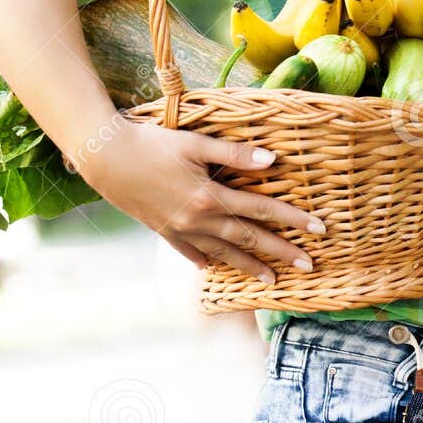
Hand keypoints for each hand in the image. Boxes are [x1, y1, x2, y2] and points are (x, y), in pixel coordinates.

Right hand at [73, 117, 324, 284]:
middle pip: (248, 239)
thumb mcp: (196, 143)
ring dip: (249, 266)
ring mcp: (180, 230)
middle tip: (307, 266)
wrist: (104, 158)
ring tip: (271, 280)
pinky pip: (189, 251)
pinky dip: (205, 260)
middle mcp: (198, 220)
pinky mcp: (163, 230)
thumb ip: (235, 154)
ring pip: (222, 252)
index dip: (293, 220)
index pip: (262, 210)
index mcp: (210, 197)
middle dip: (280, 252)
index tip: (319, 230)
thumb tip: (273, 160)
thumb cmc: (152, 143)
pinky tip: (214, 267)